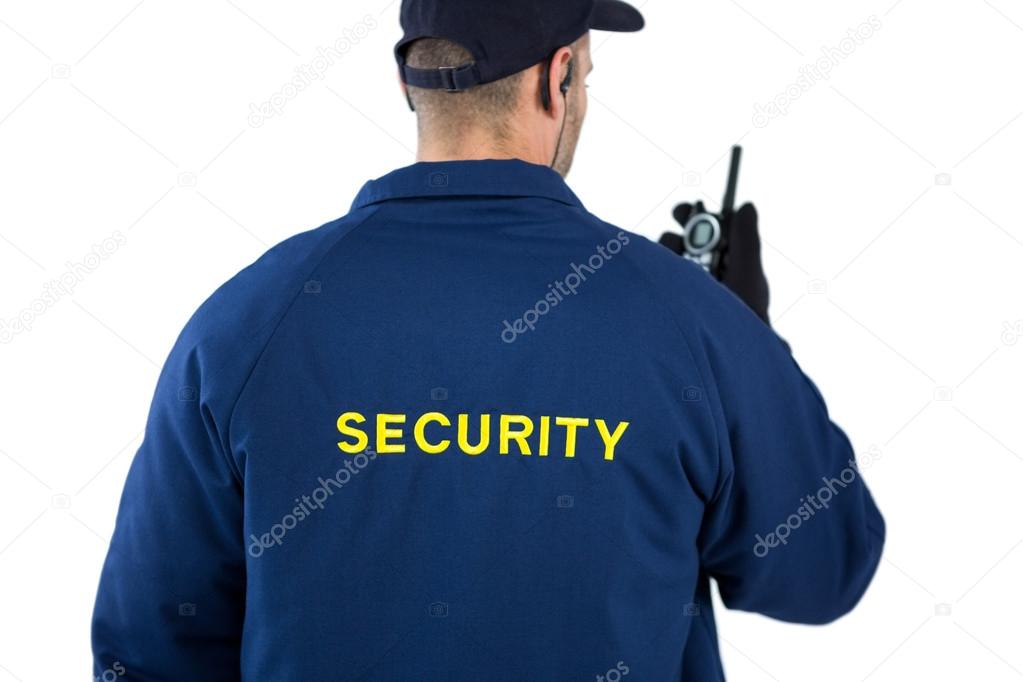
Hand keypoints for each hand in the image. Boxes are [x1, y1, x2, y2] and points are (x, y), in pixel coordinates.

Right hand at [662, 202, 771, 323]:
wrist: (719, 364)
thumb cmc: (740, 324)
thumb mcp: (746, 277)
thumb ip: (746, 241)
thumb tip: (746, 207)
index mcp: (731, 269)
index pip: (715, 234)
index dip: (703, 217)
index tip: (690, 207)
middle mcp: (706, 278)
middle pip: (691, 241)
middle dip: (684, 226)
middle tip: (678, 214)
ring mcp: (684, 291)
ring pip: (671, 256)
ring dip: (671, 247)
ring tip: (676, 254)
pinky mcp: (665, 304)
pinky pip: (657, 277)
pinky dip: (657, 268)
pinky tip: (661, 272)